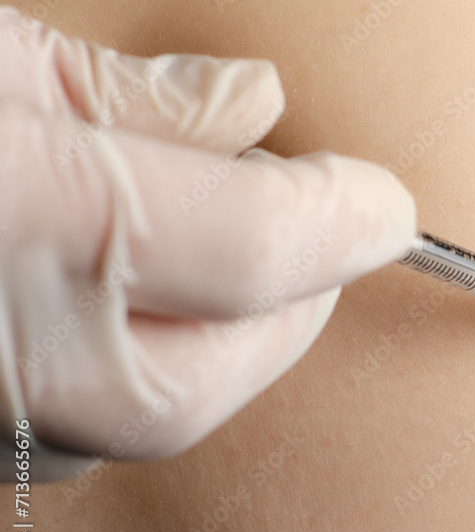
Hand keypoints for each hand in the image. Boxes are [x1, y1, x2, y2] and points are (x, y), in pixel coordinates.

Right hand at [0, 7, 414, 479]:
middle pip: (208, 374)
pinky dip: (125, 374)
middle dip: (284, 306)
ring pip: (146, 421)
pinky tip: (124, 314)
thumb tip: (252, 104)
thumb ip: (125, 92)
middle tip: (301, 232)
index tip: (381, 205)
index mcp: (32, 215)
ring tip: (214, 265)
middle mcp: (7, 353)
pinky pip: (70, 438)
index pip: (257, 245)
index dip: (340, 220)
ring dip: (214, 345)